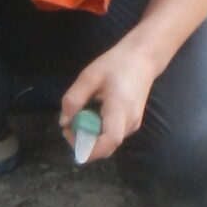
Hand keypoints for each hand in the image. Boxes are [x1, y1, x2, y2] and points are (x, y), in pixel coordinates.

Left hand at [60, 38, 157, 163]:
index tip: (69, 133)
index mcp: (120, 109)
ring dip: (90, 136)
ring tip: (82, 114)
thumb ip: (74, 98)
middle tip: (70, 124)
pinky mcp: (131, 124)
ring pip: (107, 144)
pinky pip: (111, 136)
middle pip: (105, 148)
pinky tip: (94, 113)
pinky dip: (98, 131)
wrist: (143, 59)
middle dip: (83, 142)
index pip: (109, 141)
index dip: (87, 147)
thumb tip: (64, 122)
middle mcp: (130, 123)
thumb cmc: (117, 64)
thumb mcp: (90, 76)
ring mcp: (132, 125)